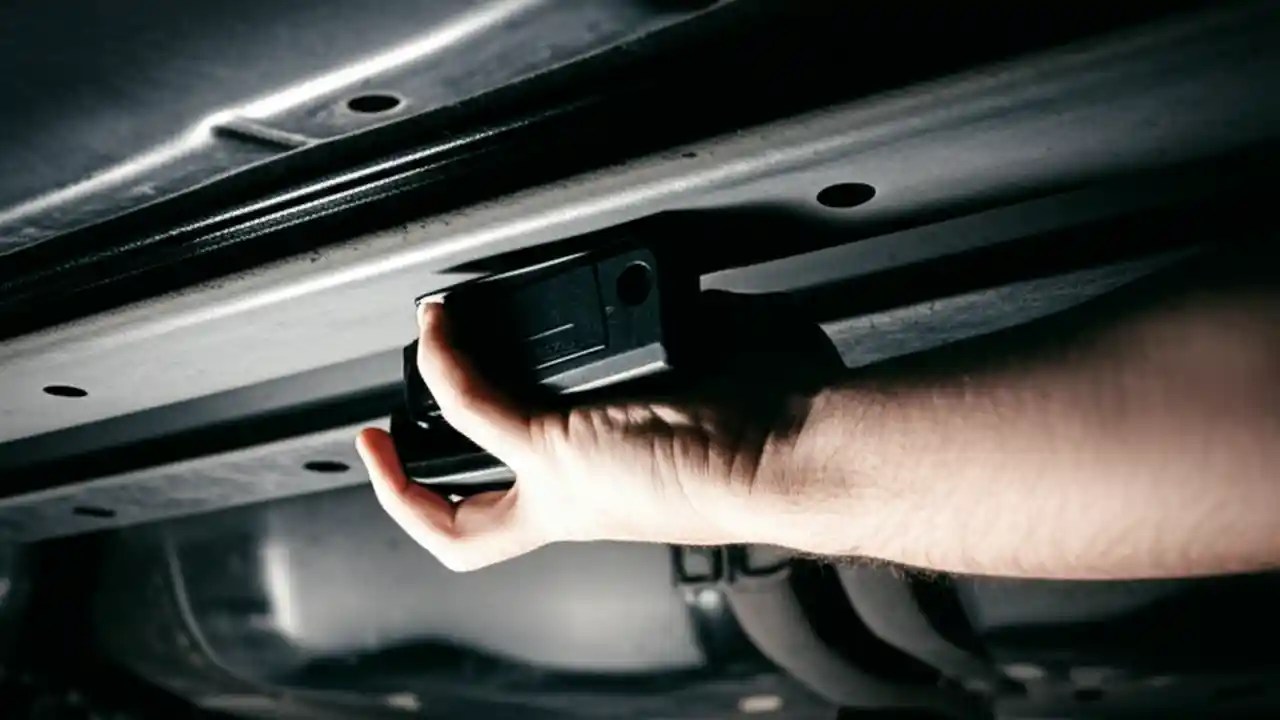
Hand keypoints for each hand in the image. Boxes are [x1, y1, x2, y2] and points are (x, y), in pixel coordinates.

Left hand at [357, 298, 829, 570]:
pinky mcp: (644, 362)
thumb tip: (438, 352)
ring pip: (529, 380)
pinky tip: (554, 292)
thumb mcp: (554, 454)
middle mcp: (571, 464)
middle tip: (419, 354)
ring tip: (466, 317)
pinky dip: (570, 308)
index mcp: (545, 507)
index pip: (451, 526)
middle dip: (443, 404)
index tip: (371, 440)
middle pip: (484, 441)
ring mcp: (607, 410)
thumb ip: (485, 408)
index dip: (398, 494)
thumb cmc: (683, 480)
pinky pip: (590, 331)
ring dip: (497, 350)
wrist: (771, 439)